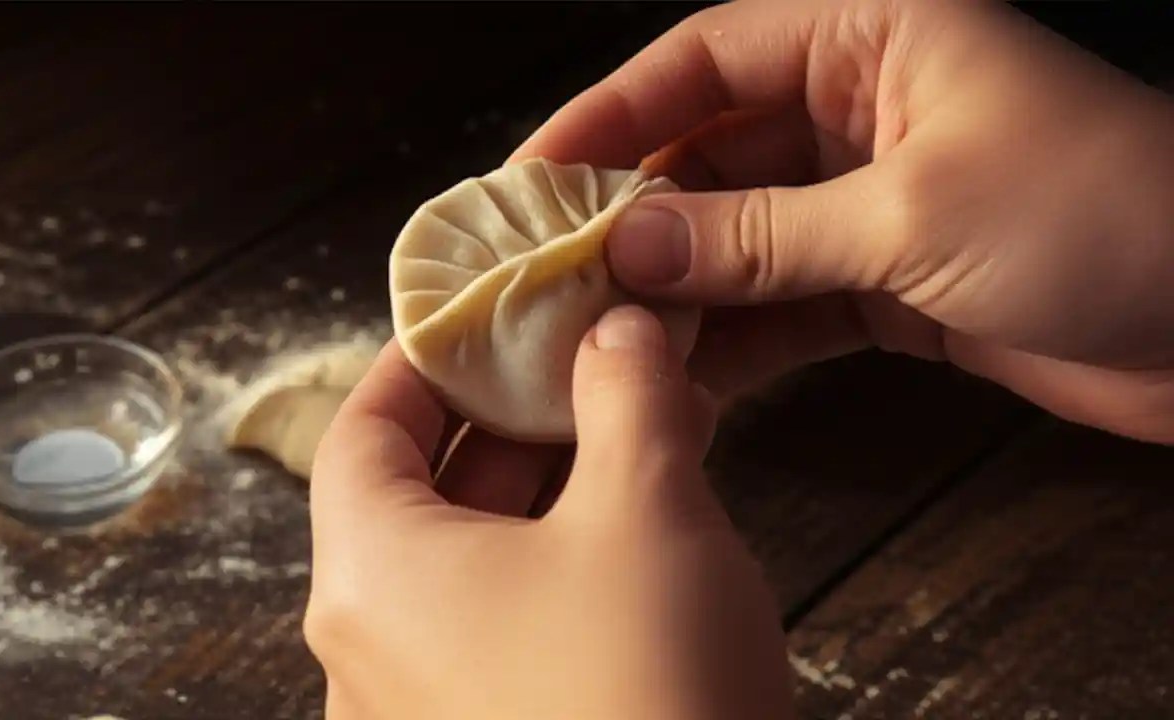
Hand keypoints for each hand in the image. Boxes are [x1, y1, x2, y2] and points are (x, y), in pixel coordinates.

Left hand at [304, 306, 793, 719]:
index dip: (420, 360)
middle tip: (581, 361)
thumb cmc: (650, 688)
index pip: (358, 432)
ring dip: (546, 489)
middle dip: (507, 418)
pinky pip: (501, 628)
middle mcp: (371, 652)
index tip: (480, 318)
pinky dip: (557, 565)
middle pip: (417, 494)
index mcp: (372, 577)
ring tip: (631, 430)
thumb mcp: (647, 509)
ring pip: (470, 564)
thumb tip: (620, 330)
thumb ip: (626, 395)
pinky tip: (638, 532)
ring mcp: (423, 712)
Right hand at [513, 0, 1173, 443]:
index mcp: (875, 41)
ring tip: (602, 333)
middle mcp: (864, 111)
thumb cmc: (1106, 219)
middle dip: (636, 213)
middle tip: (557, 272)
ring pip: (742, 235)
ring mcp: (874, 200)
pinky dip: (736, 337)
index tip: (537, 173)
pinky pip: (786, 301)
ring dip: (679, 285)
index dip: (615, 111)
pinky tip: (682, 372)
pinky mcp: (890, 280)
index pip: (710, 57)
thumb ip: (763, 234)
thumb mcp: (914, 214)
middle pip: (713, 151)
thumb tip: (633, 243)